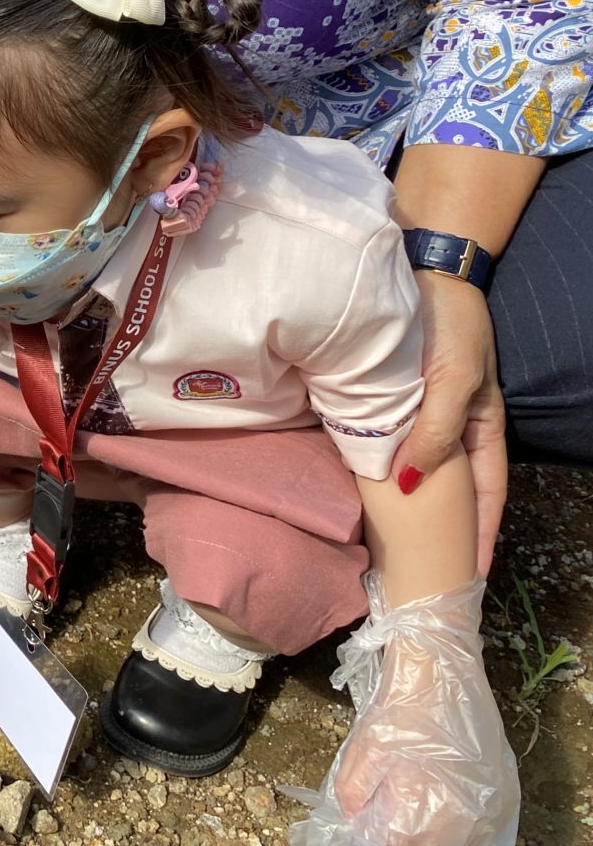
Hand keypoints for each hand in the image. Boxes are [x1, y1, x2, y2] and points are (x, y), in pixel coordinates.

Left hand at [332, 636, 479, 845]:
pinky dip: (455, 828)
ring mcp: (493, 810)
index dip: (374, 841)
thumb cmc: (401, 708)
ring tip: (403, 811)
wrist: (443, 668)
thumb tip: (350, 821)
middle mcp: (470, 823)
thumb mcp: (365, 749)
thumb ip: (354, 791)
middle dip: (399, 843)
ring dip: (428, 838)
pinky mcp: (505, 794)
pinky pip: (479, 831)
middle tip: (378, 818)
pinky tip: (435, 808)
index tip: (361, 825)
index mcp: (432, 814)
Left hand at [394, 271, 505, 574]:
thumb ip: (434, 433)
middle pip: (450, 490)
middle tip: (422, 570)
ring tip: (386, 544)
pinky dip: (376, 467)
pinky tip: (358, 488)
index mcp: (481, 428)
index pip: (486, 495)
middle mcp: (452, 426)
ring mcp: (421, 413)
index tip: (468, 575)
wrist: (423, 270)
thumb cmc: (449, 325)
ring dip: (404, 504)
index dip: (479, 535)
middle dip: (440, 530)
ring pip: (415, 469)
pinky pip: (385, 442)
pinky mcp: (391, 399)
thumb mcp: (453, 380)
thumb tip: (411, 487)